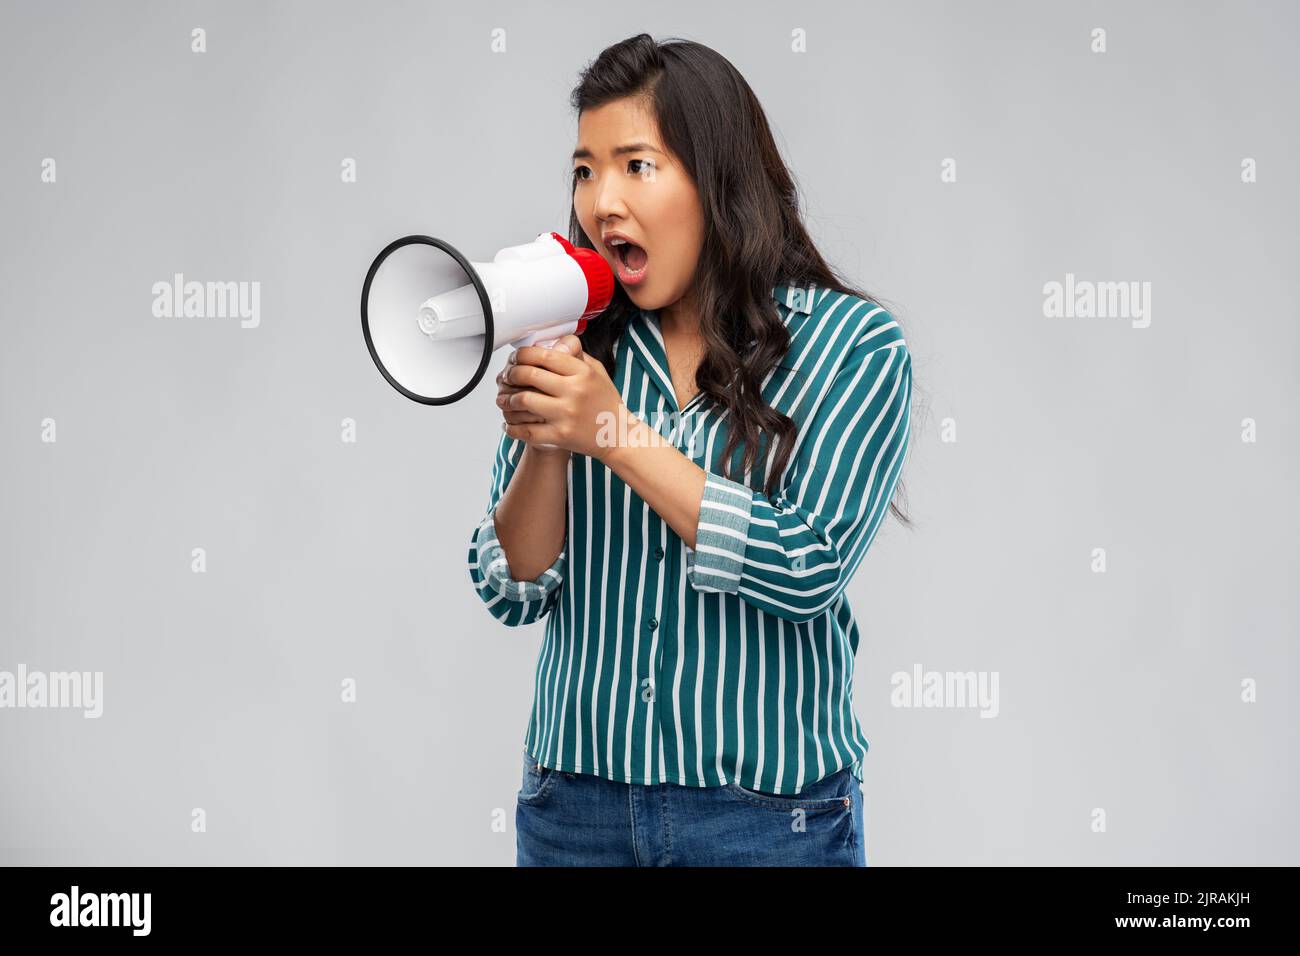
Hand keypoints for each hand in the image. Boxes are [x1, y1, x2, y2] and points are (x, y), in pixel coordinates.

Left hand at [498, 334, 627, 460]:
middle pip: (529, 374)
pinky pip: (527, 431)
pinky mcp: (561, 436)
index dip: (522, 355)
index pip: (544, 355)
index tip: (515, 358)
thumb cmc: (605, 402)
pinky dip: (512, 428)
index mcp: (582, 372)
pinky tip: (509, 425)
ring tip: (503, 400)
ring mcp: (566, 414)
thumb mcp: (597, 372)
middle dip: (510, 374)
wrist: (618, 436)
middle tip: (505, 378)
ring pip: (523, 400)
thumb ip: (575, 356)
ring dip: (507, 400)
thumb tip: (550, 344)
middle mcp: (574, 391)